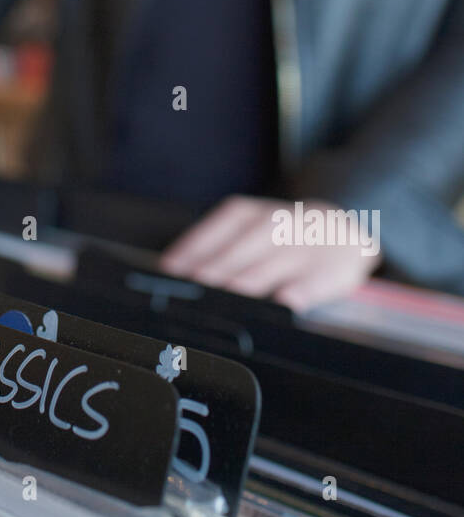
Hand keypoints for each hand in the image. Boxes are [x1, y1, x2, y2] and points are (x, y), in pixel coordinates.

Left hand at [158, 195, 381, 312]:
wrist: (345, 230)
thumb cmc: (282, 237)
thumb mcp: (249, 229)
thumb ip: (216, 247)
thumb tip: (175, 272)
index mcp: (250, 214)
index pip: (217, 228)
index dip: (193, 250)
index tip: (171, 271)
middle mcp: (276, 224)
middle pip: (242, 247)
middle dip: (216, 269)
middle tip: (194, 287)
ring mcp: (304, 246)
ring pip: (272, 263)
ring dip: (249, 280)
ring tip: (228, 296)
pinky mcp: (331, 270)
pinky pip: (313, 281)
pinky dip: (298, 292)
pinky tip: (284, 302)